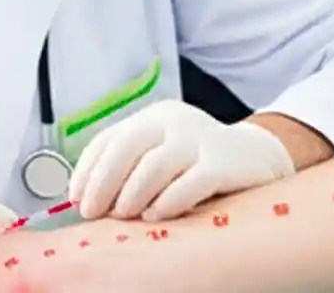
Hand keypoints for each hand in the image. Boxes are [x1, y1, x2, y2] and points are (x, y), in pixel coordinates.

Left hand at [69, 101, 294, 221]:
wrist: (258, 156)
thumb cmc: (199, 162)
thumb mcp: (163, 155)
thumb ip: (131, 169)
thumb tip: (90, 200)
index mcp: (153, 117)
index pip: (109, 139)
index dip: (88, 170)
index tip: (76, 198)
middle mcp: (174, 121)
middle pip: (127, 146)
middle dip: (103, 182)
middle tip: (93, 211)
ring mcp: (201, 138)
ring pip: (155, 165)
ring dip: (132, 194)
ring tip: (123, 215)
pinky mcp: (224, 162)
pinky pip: (191, 182)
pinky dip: (168, 201)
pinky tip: (155, 215)